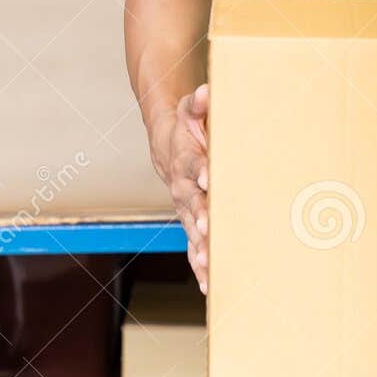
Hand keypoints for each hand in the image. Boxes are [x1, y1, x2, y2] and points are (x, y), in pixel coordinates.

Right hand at [161, 83, 208, 294]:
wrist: (168, 145)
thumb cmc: (187, 128)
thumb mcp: (190, 109)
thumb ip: (198, 103)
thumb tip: (205, 91)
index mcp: (186, 160)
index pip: (192, 164)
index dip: (199, 169)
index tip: (207, 176)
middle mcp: (183, 188)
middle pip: (191, 204)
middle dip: (199, 217)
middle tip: (208, 230)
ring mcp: (186, 208)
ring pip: (191, 232)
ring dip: (199, 249)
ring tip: (208, 268)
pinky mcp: (191, 223)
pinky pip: (194, 246)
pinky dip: (199, 266)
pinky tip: (207, 285)